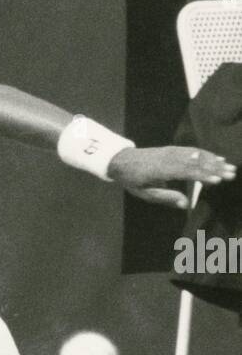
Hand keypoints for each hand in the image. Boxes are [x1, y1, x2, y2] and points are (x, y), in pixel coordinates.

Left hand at [108, 146, 236, 208]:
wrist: (123, 160)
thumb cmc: (134, 181)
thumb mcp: (146, 193)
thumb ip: (166, 198)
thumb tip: (186, 204)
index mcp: (161, 170)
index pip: (185, 172)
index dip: (202, 176)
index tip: (217, 181)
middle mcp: (169, 158)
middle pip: (195, 162)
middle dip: (214, 168)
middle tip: (231, 174)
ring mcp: (172, 151)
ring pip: (196, 154)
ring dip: (214, 160)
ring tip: (229, 167)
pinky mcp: (174, 149)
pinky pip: (192, 150)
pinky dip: (206, 154)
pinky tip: (218, 158)